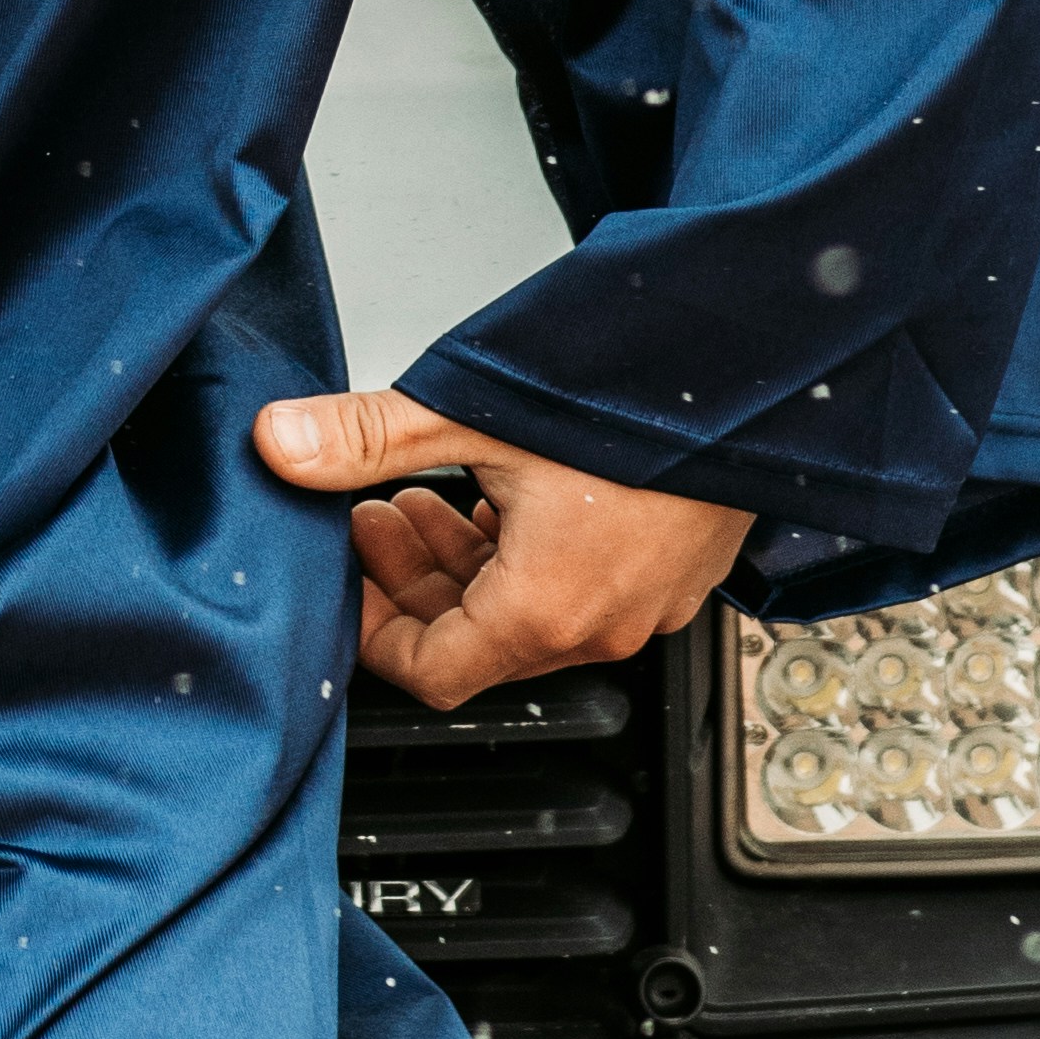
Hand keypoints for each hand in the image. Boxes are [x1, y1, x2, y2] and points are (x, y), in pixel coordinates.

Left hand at [249, 386, 749, 713]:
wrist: (758, 366)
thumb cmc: (634, 396)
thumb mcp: (474, 415)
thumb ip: (367, 439)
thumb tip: (281, 442)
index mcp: (547, 612)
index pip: (430, 672)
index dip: (371, 628)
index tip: (344, 574)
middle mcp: (603, 624)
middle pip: (475, 641)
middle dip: (411, 579)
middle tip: (370, 518)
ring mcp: (648, 601)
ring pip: (528, 612)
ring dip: (466, 562)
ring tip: (423, 494)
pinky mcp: (675, 568)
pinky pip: (583, 587)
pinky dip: (526, 553)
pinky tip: (504, 490)